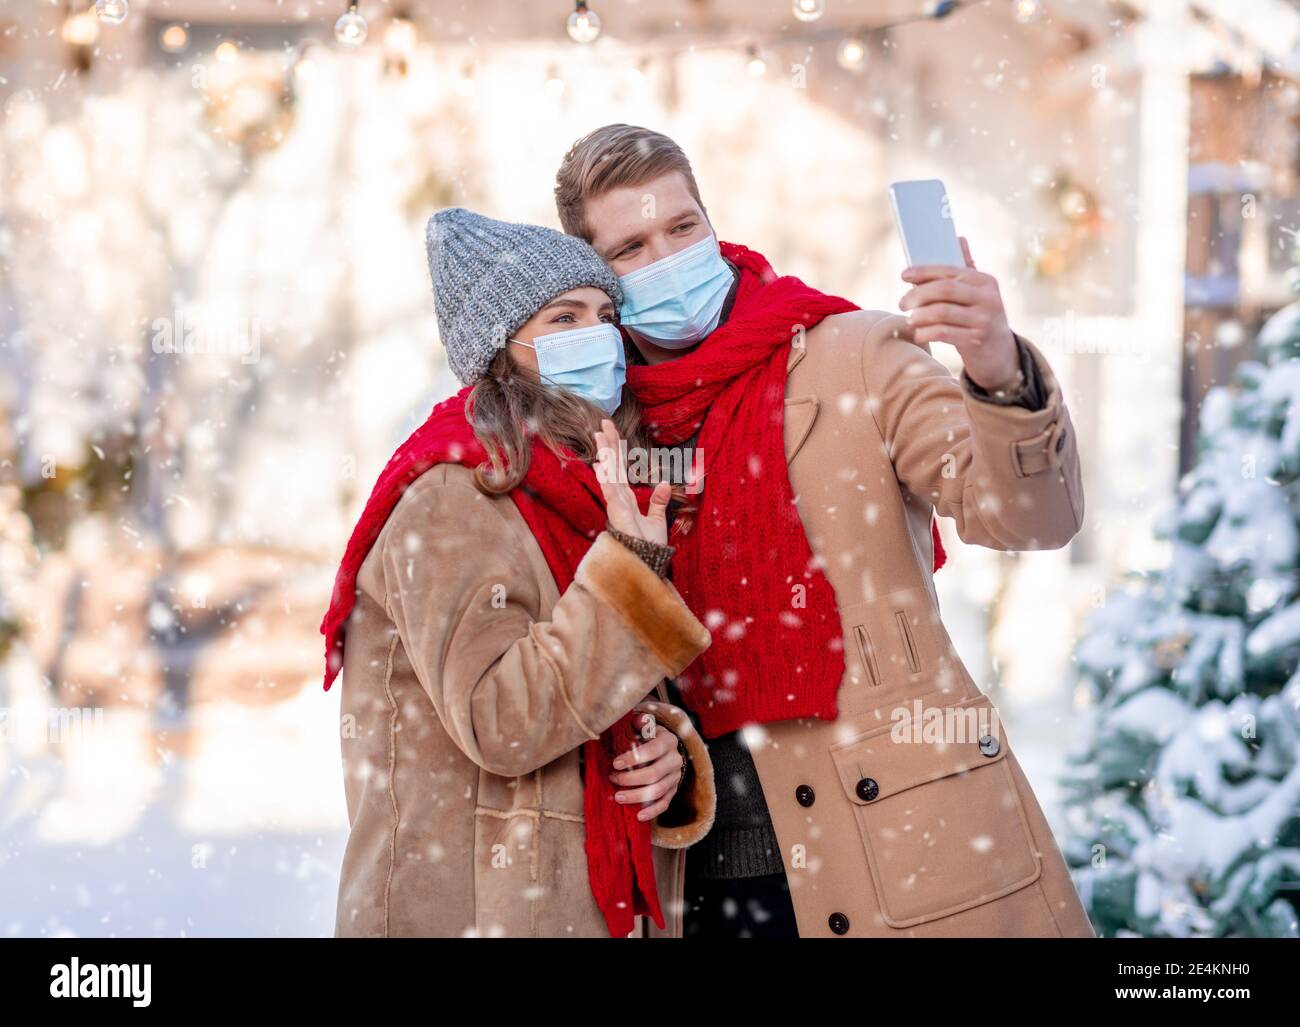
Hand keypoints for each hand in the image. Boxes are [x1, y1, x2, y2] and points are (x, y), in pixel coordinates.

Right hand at [594, 418, 670, 544]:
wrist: (646, 563)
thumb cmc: (648, 547)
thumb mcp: (657, 520)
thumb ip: (659, 502)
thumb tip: (665, 483)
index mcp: (626, 499)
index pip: (620, 469)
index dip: (616, 451)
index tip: (612, 434)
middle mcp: (618, 499)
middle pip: (613, 465)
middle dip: (609, 444)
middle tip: (604, 423)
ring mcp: (616, 504)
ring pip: (610, 473)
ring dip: (605, 453)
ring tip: (599, 433)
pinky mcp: (617, 512)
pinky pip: (611, 490)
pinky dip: (606, 476)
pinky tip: (601, 462)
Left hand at [608, 710, 684, 821]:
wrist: (663, 747)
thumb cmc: (646, 735)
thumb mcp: (643, 725)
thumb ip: (640, 722)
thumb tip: (641, 720)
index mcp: (668, 741)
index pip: (652, 750)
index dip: (633, 758)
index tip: (615, 763)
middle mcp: (675, 759)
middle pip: (654, 774)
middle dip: (630, 779)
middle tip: (612, 779)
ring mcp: (675, 777)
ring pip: (658, 791)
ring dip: (636, 796)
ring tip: (618, 797)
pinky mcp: (673, 790)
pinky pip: (665, 804)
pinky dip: (652, 811)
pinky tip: (638, 816)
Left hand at [899, 236, 1019, 392]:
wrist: (1000, 354)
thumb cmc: (980, 318)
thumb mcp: (978, 293)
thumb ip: (966, 269)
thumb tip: (958, 238)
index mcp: (986, 281)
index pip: (950, 271)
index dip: (925, 271)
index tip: (904, 275)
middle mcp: (988, 298)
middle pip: (944, 290)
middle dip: (918, 294)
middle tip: (902, 303)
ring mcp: (983, 320)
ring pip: (942, 312)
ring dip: (919, 316)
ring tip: (909, 320)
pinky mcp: (976, 340)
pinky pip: (944, 333)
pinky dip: (926, 332)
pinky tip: (918, 333)